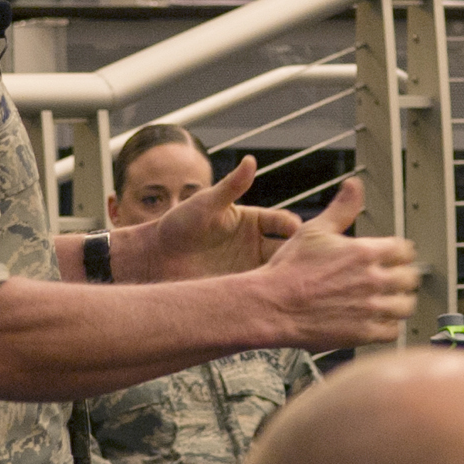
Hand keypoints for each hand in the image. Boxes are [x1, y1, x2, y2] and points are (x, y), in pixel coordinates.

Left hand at [112, 156, 304, 282]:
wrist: (155, 258)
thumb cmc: (178, 224)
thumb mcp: (206, 204)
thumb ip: (230, 186)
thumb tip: (250, 160)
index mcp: (254, 221)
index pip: (284, 223)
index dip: (294, 228)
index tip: (300, 235)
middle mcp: (256, 245)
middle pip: (288, 250)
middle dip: (299, 257)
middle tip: (308, 266)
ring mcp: (249, 268)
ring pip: (278, 275)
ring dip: (287, 281)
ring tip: (295, 288)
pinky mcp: (240, 290)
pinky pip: (261, 294)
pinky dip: (270, 298)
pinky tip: (275, 304)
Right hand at [258, 178, 418, 349]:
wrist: (272, 305)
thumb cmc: (289, 270)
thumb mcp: (315, 230)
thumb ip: (341, 208)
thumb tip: (353, 186)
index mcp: (365, 252)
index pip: (405, 250)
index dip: (400, 253)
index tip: (395, 257)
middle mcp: (372, 279)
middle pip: (410, 278)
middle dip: (403, 278)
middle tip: (395, 280)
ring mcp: (370, 307)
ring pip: (405, 306)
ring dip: (400, 302)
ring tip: (391, 302)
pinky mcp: (363, 332)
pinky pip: (392, 331)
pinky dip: (389, 327)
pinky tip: (379, 321)